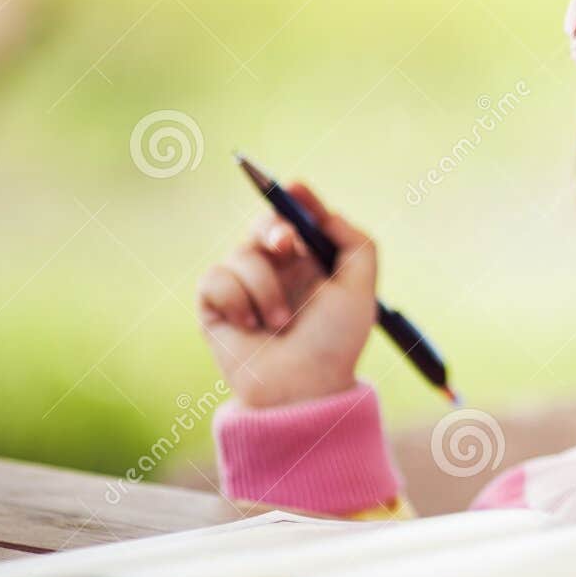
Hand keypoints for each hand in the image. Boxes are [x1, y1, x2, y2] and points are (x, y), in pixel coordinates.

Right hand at [196, 181, 378, 408]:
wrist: (302, 389)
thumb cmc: (335, 343)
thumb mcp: (361, 290)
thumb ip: (356, 243)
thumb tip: (326, 212)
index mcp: (309, 262)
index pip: (297, 217)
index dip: (295, 199)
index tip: (296, 187)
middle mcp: (275, 270)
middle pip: (263, 223)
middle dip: (273, 227)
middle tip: (285, 245)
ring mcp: (243, 286)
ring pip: (242, 254)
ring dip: (265, 289)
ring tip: (280, 324)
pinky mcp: (215, 304)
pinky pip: (216, 279)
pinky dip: (237, 301)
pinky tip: (250, 327)